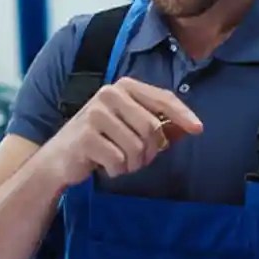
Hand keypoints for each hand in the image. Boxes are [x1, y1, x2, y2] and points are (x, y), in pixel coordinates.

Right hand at [44, 77, 202, 186]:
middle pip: (152, 128)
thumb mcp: (130, 127)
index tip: (198, 129)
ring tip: (119, 162)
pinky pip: (119, 160)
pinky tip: (104, 166)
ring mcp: (95, 114)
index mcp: (123, 87)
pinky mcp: (86, 136)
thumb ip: (159, 124)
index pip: (162, 98)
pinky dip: (116, 170)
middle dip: (150, 151)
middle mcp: (109, 94)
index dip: (182, 115)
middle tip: (138, 159)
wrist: (60, 158)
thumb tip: (191, 127)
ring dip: (133, 164)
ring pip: (137, 147)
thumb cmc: (101, 141)